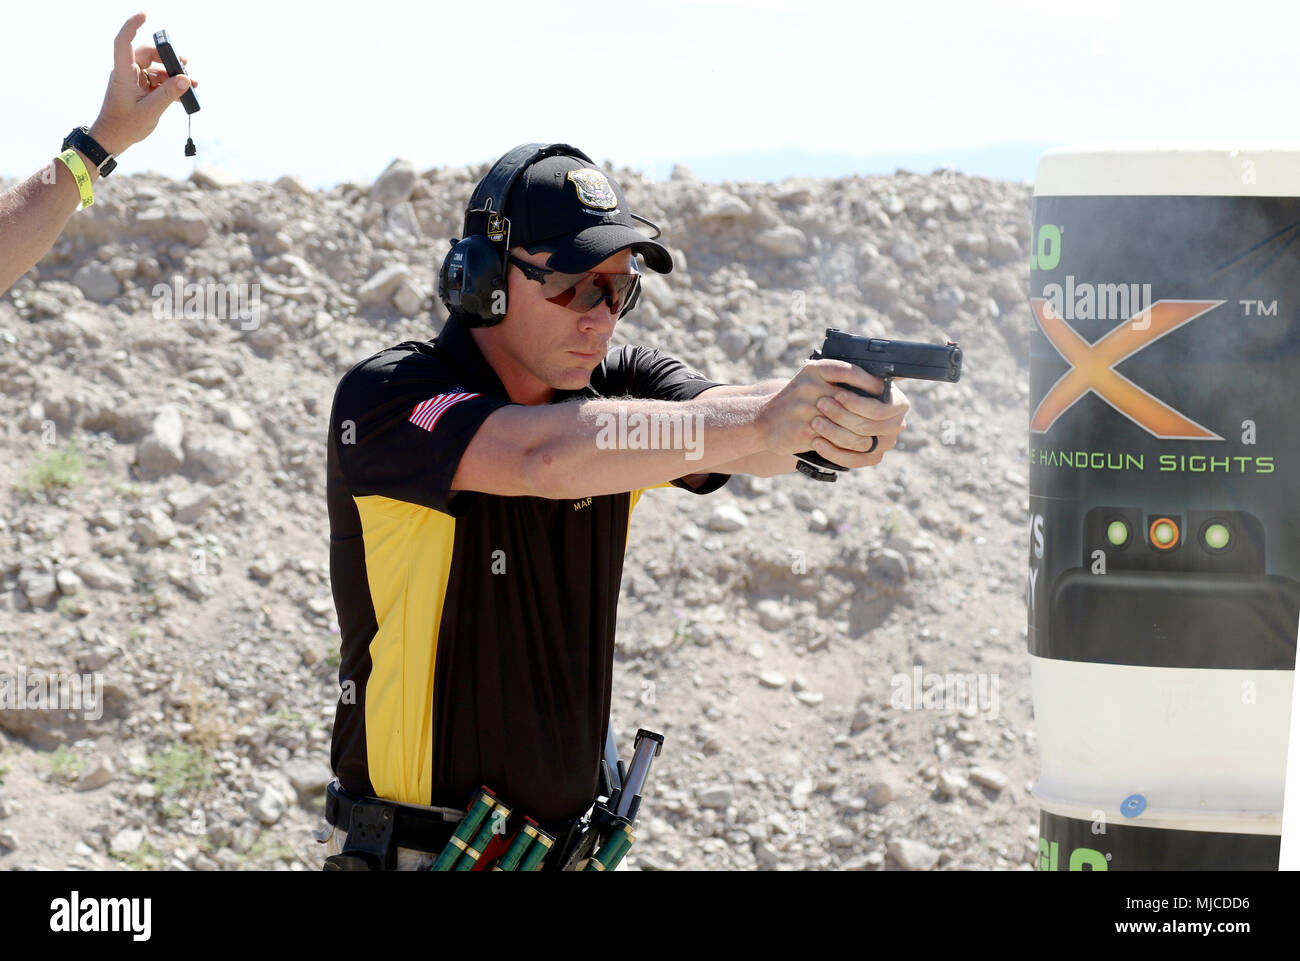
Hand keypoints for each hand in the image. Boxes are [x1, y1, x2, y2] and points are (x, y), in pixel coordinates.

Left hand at [87, 12, 198, 156]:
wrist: (113, 139)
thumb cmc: (124, 125)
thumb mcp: (150, 111)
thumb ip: (167, 94)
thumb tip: (185, 79)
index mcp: (123, 74)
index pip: (124, 42)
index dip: (132, 26)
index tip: (144, 15)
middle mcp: (127, 73)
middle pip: (147, 55)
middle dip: (167, 59)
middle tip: (185, 67)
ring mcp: (133, 81)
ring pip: (154, 69)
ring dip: (172, 76)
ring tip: (190, 85)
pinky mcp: (139, 90)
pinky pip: (156, 81)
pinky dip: (169, 86)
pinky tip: (182, 94)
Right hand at [758, 359, 897, 460]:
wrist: (762, 420)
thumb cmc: (797, 400)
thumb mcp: (814, 380)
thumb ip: (842, 378)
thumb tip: (884, 384)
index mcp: (815, 369)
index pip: (852, 372)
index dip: (872, 384)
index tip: (884, 392)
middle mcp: (810, 386)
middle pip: (854, 402)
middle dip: (872, 416)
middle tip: (884, 422)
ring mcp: (805, 410)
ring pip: (848, 425)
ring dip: (861, 434)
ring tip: (871, 437)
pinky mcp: (803, 431)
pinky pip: (835, 441)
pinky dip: (846, 446)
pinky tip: (854, 447)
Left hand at [808, 379, 908, 469]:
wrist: (837, 410)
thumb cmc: (846, 388)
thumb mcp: (855, 377)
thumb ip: (862, 374)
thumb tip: (871, 374)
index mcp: (899, 404)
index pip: (881, 409)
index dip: (858, 403)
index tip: (838, 394)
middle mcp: (896, 425)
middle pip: (868, 426)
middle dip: (841, 415)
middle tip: (820, 404)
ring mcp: (885, 444)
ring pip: (859, 443)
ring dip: (834, 432)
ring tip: (815, 422)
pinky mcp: (872, 458)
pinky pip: (853, 460)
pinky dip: (833, 452)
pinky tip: (817, 442)